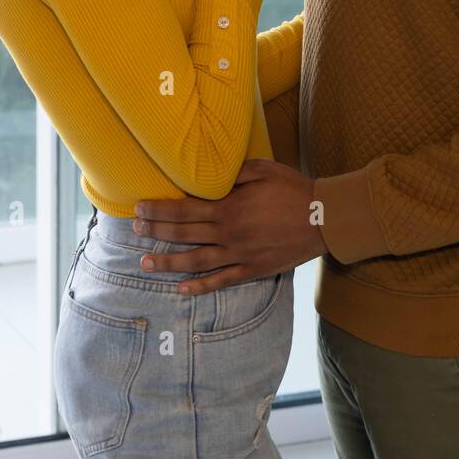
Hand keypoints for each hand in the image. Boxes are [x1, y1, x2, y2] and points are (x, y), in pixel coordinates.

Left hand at [131, 160, 324, 293]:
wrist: (325, 218)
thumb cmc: (294, 188)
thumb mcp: (263, 169)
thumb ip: (234, 173)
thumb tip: (210, 175)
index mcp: (229, 207)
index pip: (184, 208)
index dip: (159, 209)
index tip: (139, 208)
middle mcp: (229, 233)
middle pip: (184, 233)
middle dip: (156, 231)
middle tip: (134, 231)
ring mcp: (240, 254)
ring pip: (195, 261)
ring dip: (168, 262)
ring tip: (145, 263)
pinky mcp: (253, 269)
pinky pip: (221, 281)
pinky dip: (199, 287)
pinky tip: (181, 289)